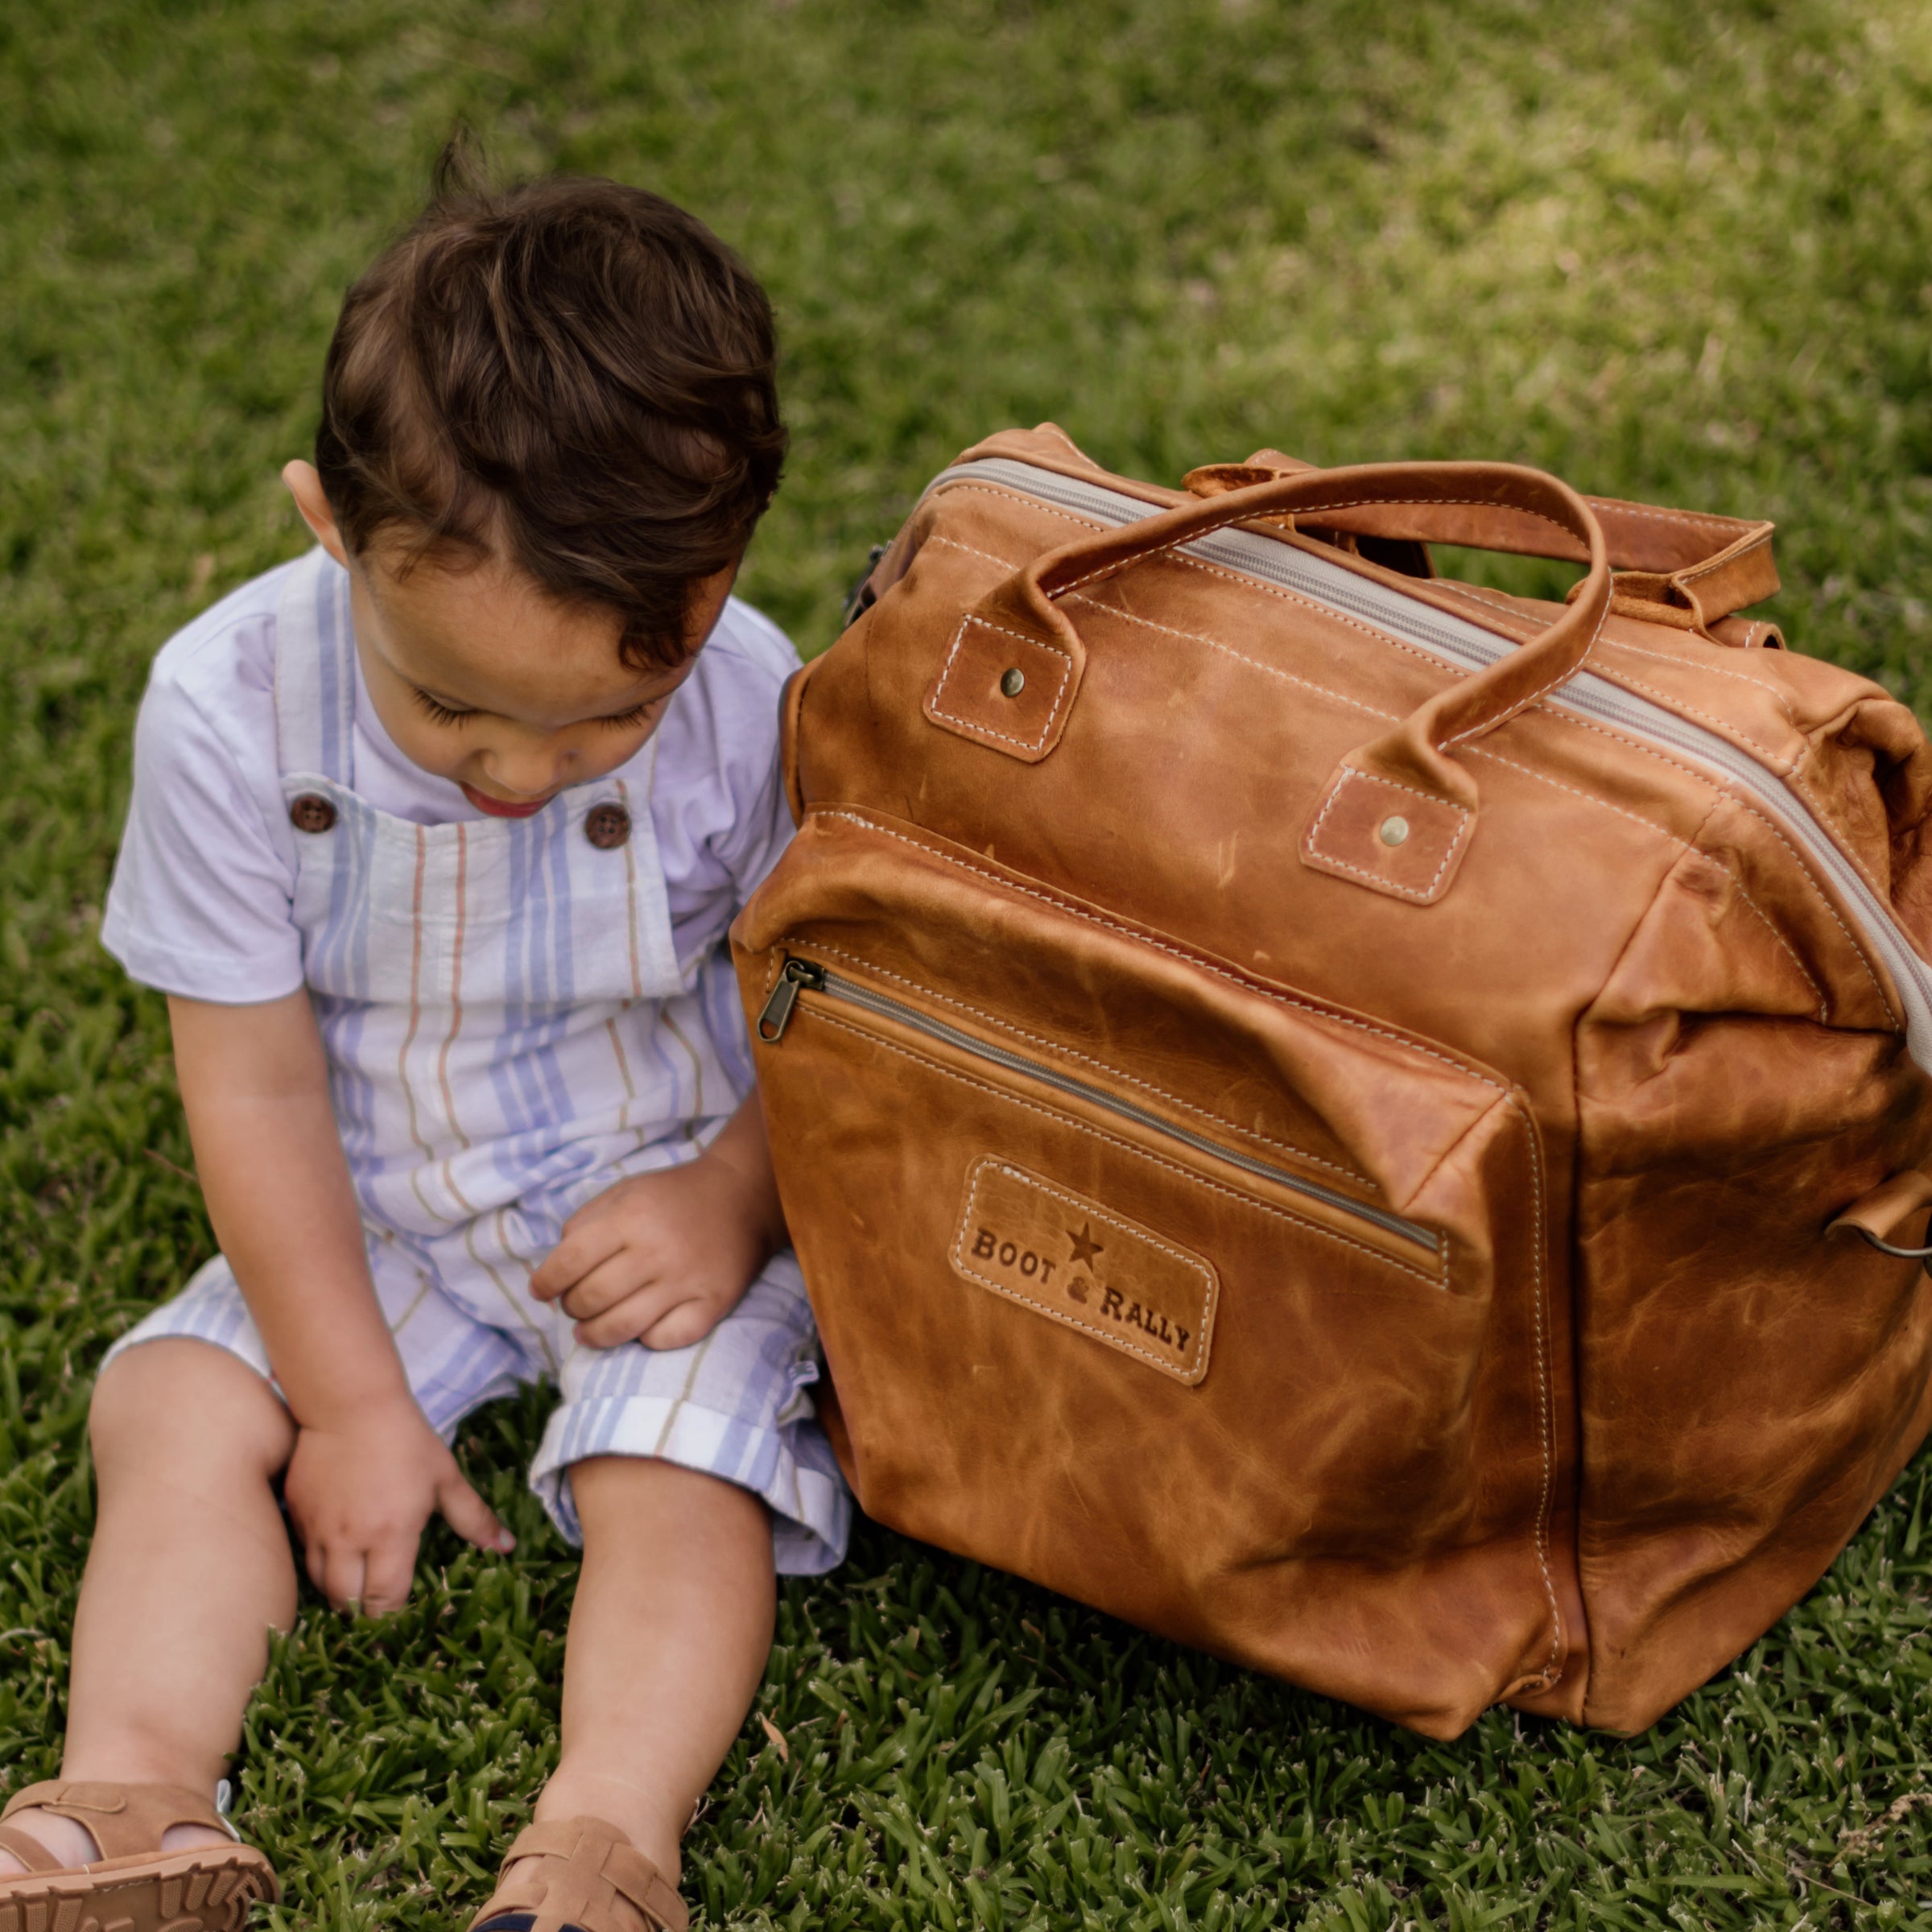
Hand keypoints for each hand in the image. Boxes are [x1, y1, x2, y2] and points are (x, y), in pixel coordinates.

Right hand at [282, 1393, 513, 1614]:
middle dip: (360, 1612)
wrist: (351, 1404)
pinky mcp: (296, 1513)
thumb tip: (507, 1546)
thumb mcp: (445, 1478)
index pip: (384, 1601)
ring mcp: (317, 1529)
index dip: (391, 1617)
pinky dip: (318, 1561)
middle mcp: (349, 1540)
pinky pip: (303, 1552)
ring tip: (355, 1585)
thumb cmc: (406, 1440)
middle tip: (374, 1607)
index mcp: (391, 1535)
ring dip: (337, 1591)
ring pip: (319, 1583)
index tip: (399, 1617)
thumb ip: (473, 1518)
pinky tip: (335, 1552)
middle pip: (345, 1602)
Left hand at [529, 1145, 777, 1350]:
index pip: (569, 1261)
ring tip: (588, 1331)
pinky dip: (644, 1339)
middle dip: (571, 1308)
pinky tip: (638, 1329)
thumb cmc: (673, 1197)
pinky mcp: (713, 1303)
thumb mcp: (624, 1192)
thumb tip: (557, 1269)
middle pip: (591, 1298)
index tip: (541, 1290)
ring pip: (622, 1326)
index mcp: (630, 1217)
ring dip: (594, 1334)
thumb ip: (585, 1223)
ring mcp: (687, 1280)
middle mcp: (656, 1250)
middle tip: (574, 1305)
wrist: (742, 1197)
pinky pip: (666, 1338)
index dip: (546, 1282)